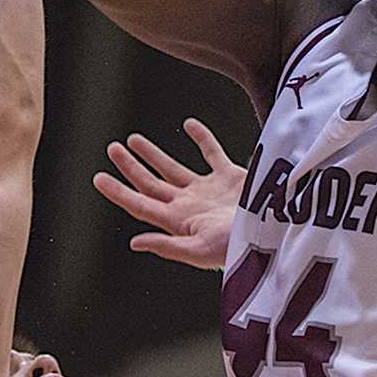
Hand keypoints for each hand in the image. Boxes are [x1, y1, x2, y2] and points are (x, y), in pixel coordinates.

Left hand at [92, 118, 246, 269]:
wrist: (278, 235)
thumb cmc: (238, 248)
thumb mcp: (199, 251)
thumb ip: (167, 246)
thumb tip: (134, 242)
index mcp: (178, 221)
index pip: (140, 204)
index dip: (118, 192)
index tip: (98, 178)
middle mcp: (189, 205)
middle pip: (151, 183)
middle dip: (130, 167)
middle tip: (112, 148)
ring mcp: (209, 191)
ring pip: (174, 168)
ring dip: (153, 154)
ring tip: (132, 139)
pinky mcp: (232, 178)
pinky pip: (211, 153)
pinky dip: (201, 138)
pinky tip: (189, 124)